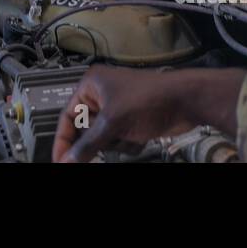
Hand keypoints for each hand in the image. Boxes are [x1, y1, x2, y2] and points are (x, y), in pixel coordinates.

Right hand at [52, 66, 246, 162]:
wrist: (185, 102)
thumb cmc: (148, 100)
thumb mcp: (112, 123)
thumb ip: (87, 145)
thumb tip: (67, 162)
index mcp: (91, 85)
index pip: (68, 116)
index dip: (63, 141)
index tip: (61, 162)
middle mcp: (101, 95)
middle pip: (86, 130)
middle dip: (99, 142)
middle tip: (109, 143)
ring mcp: (117, 108)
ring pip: (103, 139)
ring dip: (116, 144)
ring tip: (130, 136)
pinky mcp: (131, 121)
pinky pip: (119, 141)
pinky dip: (128, 144)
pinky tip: (140, 137)